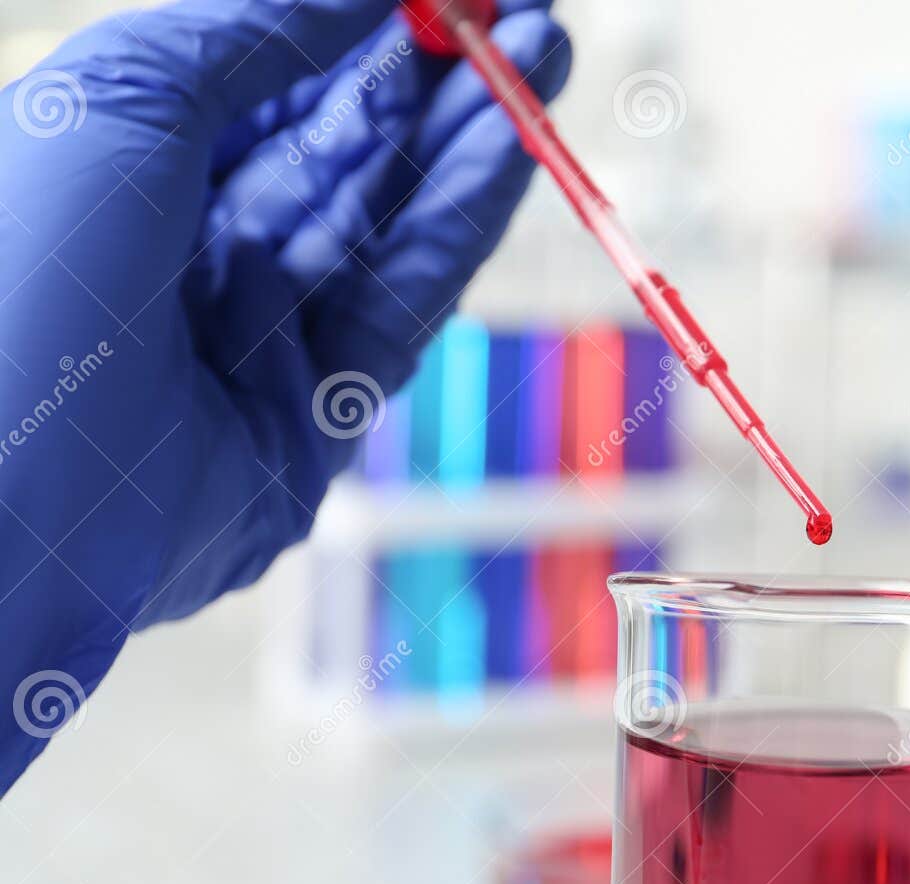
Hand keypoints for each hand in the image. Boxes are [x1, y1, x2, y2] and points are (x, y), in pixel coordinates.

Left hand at [0, 1, 569, 784]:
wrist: (2, 497)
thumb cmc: (17, 273)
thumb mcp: (122, 103)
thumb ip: (254, 35)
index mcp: (128, 168)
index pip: (273, 78)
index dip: (365, 23)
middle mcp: (196, 248)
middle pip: (343, 144)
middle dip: (437, 71)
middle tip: (525, 8)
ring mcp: (260, 335)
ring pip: (388, 218)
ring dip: (469, 134)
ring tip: (543, 53)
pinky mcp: (317, 416)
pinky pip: (403, 301)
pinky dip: (463, 221)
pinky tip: (512, 147)